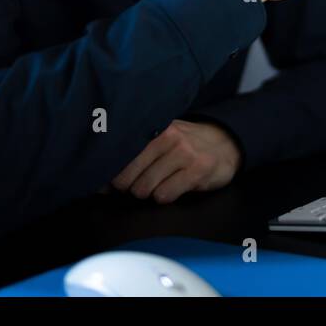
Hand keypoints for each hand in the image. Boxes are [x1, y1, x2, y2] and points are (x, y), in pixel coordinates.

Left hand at [108, 120, 241, 202]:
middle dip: (131, 189)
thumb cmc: (184, 147)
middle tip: (142, 185)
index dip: (110, 177)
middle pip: (126, 179)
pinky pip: (165, 195)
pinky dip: (166, 197)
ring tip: (162, 184)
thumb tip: (100, 186)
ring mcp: (184, 152)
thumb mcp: (160, 142)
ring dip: (150, 194)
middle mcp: (167, 137)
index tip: (109, 185)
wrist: (225, 143)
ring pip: (144, 188)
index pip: (118, 156)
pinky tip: (175, 187)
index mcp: (153, 128)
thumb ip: (133, 157)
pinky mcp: (198, 169)